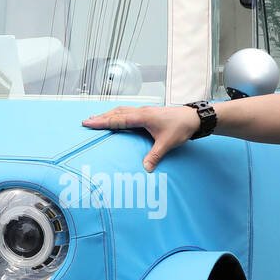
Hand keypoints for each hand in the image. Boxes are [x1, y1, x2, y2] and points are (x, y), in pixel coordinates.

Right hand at [82, 105, 198, 171]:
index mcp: (143, 117)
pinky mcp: (148, 113)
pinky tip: (115, 118)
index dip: (102, 122)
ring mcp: (144, 111)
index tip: (89, 122)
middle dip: (101, 117)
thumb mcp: (167, 143)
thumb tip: (145, 169)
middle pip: (116, 113)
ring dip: (108, 115)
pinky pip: (128, 112)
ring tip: (96, 118)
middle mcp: (141, 111)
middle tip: (86, 121)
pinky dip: (118, 115)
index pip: (118, 119)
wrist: (193, 117)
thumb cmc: (180, 127)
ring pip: (122, 111)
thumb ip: (155, 156)